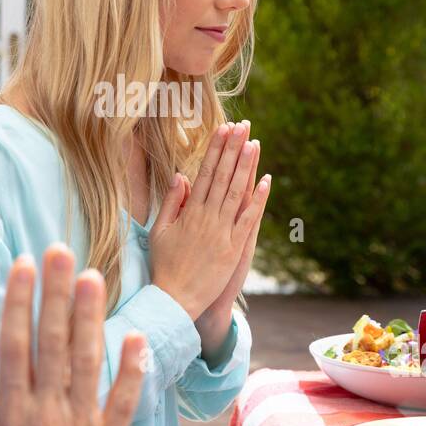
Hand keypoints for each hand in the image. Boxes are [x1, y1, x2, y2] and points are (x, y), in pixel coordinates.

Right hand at [0, 245, 144, 425]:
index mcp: (13, 410)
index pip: (15, 343)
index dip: (19, 301)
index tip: (23, 264)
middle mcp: (48, 410)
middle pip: (53, 341)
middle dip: (56, 293)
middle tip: (60, 250)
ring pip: (87, 361)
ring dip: (91, 317)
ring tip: (93, 276)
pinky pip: (122, 402)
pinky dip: (132, 370)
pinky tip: (136, 337)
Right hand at [149, 121, 269, 318]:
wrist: (175, 299)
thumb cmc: (164, 266)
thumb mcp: (159, 231)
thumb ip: (171, 202)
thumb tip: (180, 176)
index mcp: (189, 212)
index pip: (204, 173)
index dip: (215, 150)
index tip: (222, 129)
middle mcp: (206, 217)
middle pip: (223, 176)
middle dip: (233, 149)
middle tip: (242, 125)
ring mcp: (222, 232)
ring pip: (237, 192)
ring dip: (246, 166)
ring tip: (254, 143)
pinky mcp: (234, 248)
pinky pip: (248, 219)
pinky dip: (257, 200)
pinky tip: (265, 180)